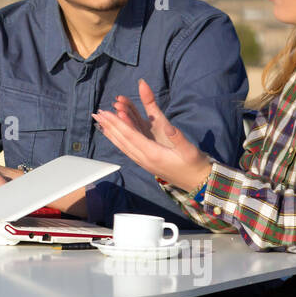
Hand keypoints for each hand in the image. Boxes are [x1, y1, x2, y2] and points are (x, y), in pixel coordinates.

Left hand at [92, 79, 212, 190]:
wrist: (198, 184)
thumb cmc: (195, 165)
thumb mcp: (190, 150)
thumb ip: (178, 138)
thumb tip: (170, 127)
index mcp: (153, 154)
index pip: (131, 136)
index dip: (118, 123)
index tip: (106, 113)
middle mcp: (144, 159)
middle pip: (122, 139)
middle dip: (109, 125)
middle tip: (97, 113)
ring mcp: (143, 161)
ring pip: (123, 145)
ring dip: (111, 132)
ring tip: (100, 121)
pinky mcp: (145, 162)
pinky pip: (127, 149)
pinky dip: (118, 140)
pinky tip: (113, 134)